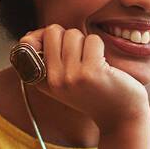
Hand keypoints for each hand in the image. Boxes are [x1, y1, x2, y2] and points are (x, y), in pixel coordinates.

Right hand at [17, 24, 148, 132]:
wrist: (121, 116)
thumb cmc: (95, 93)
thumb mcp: (64, 82)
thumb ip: (47, 59)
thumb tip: (29, 35)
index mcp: (43, 82)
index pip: (27, 43)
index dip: (44, 37)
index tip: (61, 48)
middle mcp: (54, 80)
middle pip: (53, 32)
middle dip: (70, 37)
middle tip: (81, 55)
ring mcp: (71, 76)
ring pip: (73, 34)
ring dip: (87, 43)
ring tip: (93, 62)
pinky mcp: (91, 72)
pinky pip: (92, 40)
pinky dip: (100, 48)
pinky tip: (104, 66)